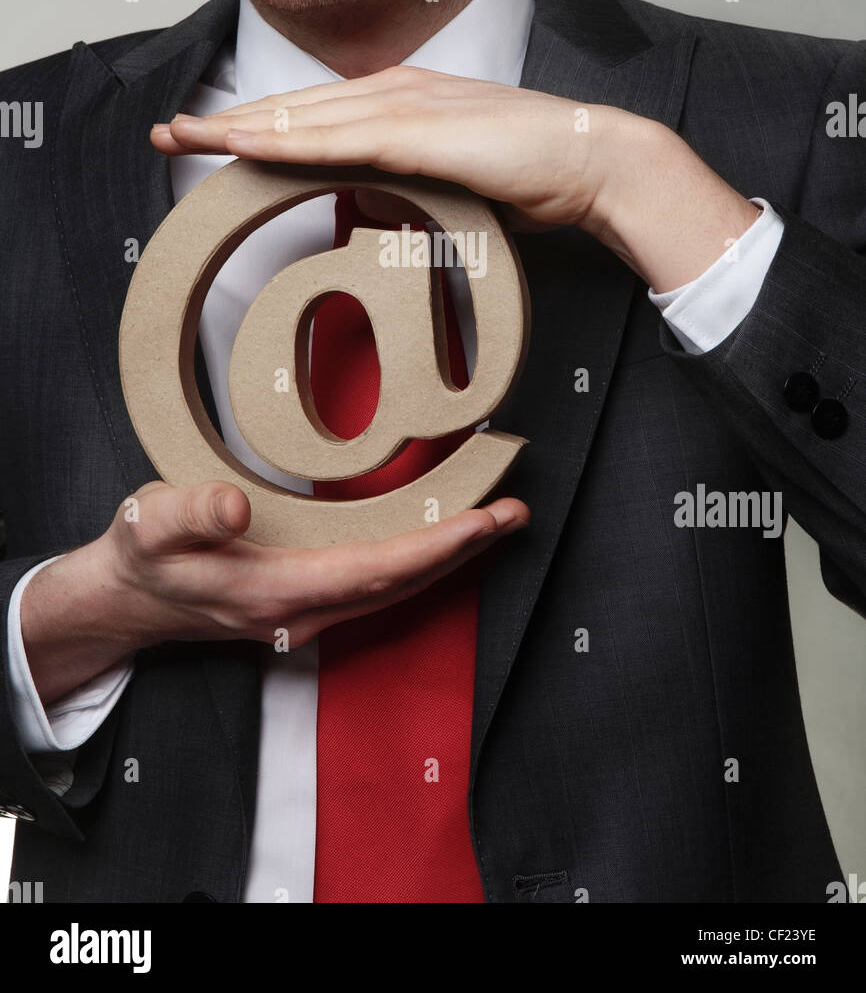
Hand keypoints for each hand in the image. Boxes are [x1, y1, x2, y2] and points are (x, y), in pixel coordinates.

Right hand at [21, 480, 528, 705]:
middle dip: (462, 549)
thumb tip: (234, 504)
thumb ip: (188, 513)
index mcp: (276, 591)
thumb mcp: (148, 523)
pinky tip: (438, 537)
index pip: (377, 568)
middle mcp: (304, 611)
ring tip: (496, 520)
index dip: (436, 545)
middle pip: (401, 583)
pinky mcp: (306, 603)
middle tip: (515, 511)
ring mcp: (308, 613)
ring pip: (394, 586)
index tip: (484, 519)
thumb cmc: (141, 554)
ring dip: (447, 554)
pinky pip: (377, 583)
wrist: (125, 599)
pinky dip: (417, 558)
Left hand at [151, 63, 760, 289]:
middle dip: (228, 120)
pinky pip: (337, 137)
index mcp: (404, 99)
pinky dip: (284, 139)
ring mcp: (407, 106)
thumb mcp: (454, 182)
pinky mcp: (420, 130)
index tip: (212, 135)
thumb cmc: (532, 174)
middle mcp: (396, 90)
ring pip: (304, 116)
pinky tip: (244, 144)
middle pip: (295, 106)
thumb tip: (369, 210)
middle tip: (170, 131)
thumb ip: (408, 187)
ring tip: (185, 136)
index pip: (316, 112)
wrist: (591, 159)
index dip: (260, 122)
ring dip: (239, 126)